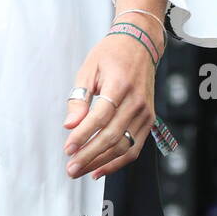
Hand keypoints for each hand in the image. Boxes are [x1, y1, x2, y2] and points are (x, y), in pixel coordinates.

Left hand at [62, 31, 157, 178]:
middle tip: (71, 168)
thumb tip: (70, 125)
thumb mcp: (89, 69)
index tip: (68, 148)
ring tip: (81, 171)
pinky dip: (117, 162)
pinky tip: (99, 169)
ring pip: (124, 147)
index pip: (100, 116)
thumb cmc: (112, 54)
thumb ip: (79, 98)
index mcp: (119, 84)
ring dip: (101, 163)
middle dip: (89, 155)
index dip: (83, 135)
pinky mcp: (148, 120)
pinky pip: (134, 148)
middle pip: (112, 136)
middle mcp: (136, 101)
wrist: (140, 44)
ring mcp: (145, 113)